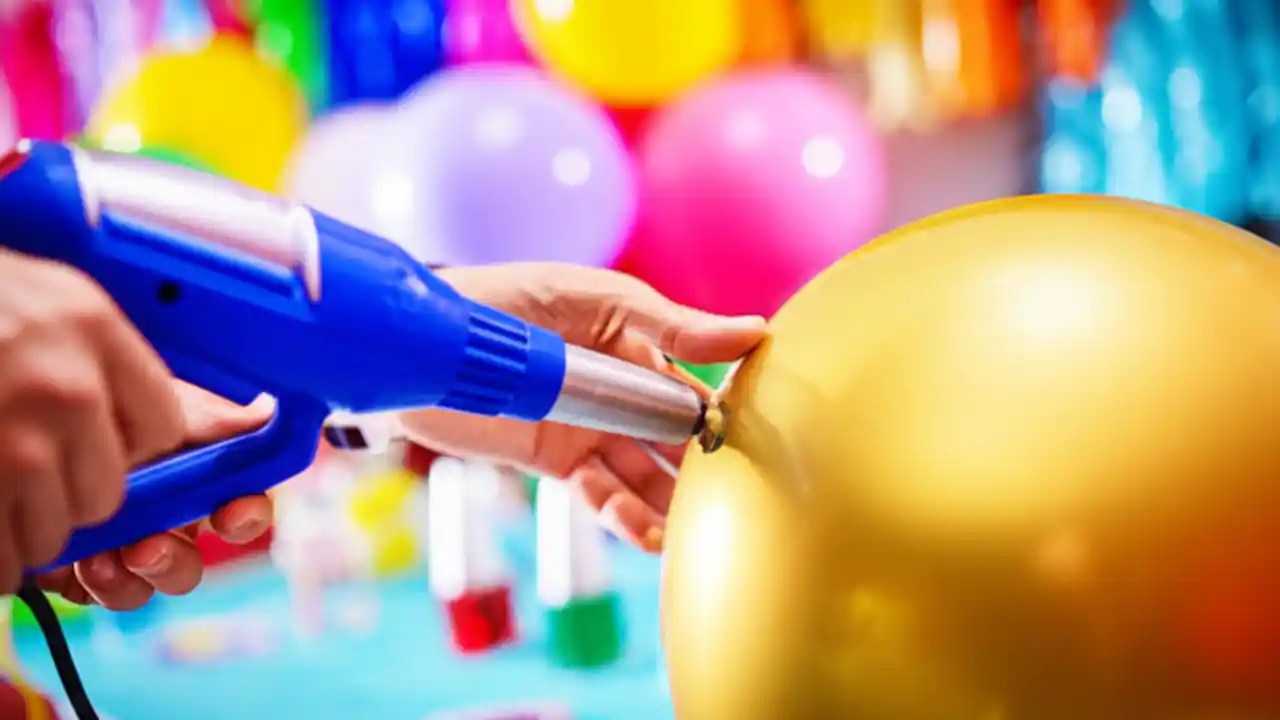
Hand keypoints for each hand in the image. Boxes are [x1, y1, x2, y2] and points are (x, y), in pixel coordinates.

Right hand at [0, 249, 184, 589]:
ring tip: (3, 486)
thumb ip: (124, 357)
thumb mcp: (55, 300)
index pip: (161, 425)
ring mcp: (9, 438)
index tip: (108, 439)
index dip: (136, 444)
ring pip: (55, 532)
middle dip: (79, 495)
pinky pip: (5, 555)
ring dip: (28, 528)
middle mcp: (60, 385)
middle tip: (38, 467)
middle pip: (110, 492)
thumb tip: (253, 419)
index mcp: (90, 328)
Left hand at [39, 383, 273, 608]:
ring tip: (97, 560)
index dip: (246, 518)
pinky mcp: (84, 572)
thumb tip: (270, 412)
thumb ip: (216, 419)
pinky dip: (88, 584)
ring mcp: (127, 550)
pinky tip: (73, 558)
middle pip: (193, 564)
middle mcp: (169, 523)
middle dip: (174, 562)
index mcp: (199, 486)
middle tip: (145, 549)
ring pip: (148, 586)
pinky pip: (99, 595)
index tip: (230, 515)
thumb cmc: (108, 409)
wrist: (46, 423)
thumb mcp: (161, 406)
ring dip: (130, 579)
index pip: (244, 511)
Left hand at [399, 264, 765, 551]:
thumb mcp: (598, 300)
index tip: (760, 443)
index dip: (727, 416)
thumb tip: (756, 331)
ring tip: (700, 531)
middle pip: (677, 439)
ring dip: (673, 503)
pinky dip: (626, 516)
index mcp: (640, 345)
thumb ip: (672, 324)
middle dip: (706, 468)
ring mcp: (592, 429)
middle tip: (740, 498)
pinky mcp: (557, 462)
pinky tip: (650, 536)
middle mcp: (623, 391)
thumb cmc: (509, 299)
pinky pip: (602, 494)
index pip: (698, 386)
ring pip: (646, 474)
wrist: (424, 344)